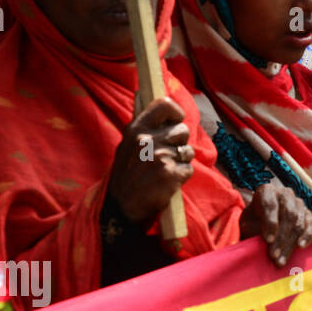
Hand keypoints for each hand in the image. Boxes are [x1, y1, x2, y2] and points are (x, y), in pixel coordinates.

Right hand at [106, 97, 194, 226]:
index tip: (175, 120)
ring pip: (188, 150)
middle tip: (165, 155)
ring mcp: (160, 157)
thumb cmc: (128, 174)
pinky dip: (182, 175)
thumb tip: (168, 105)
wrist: (122, 206)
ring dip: (181, 160)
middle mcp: (148, 140)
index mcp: (136, 129)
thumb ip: (146, 127)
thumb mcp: (128, 144)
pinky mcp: (171, 174)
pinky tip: (168, 181)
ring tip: (165, 168)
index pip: (165, 104)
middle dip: (179, 142)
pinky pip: (189, 168)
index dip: (176, 112)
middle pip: (183, 130)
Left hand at [239, 182, 311, 267]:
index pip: (270, 204)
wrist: (262, 224)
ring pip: (298, 222)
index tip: (267, 240)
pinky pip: (311, 224)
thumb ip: (251, 230)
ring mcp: (299, 203)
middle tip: (273, 256)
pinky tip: (301, 247)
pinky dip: (307, 236)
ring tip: (280, 260)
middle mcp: (285, 193)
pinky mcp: (308, 214)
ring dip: (290, 243)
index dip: (270, 223)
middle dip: (281, 237)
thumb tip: (258, 243)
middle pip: (288, 214)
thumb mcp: (246, 224)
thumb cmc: (252, 223)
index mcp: (267, 191)